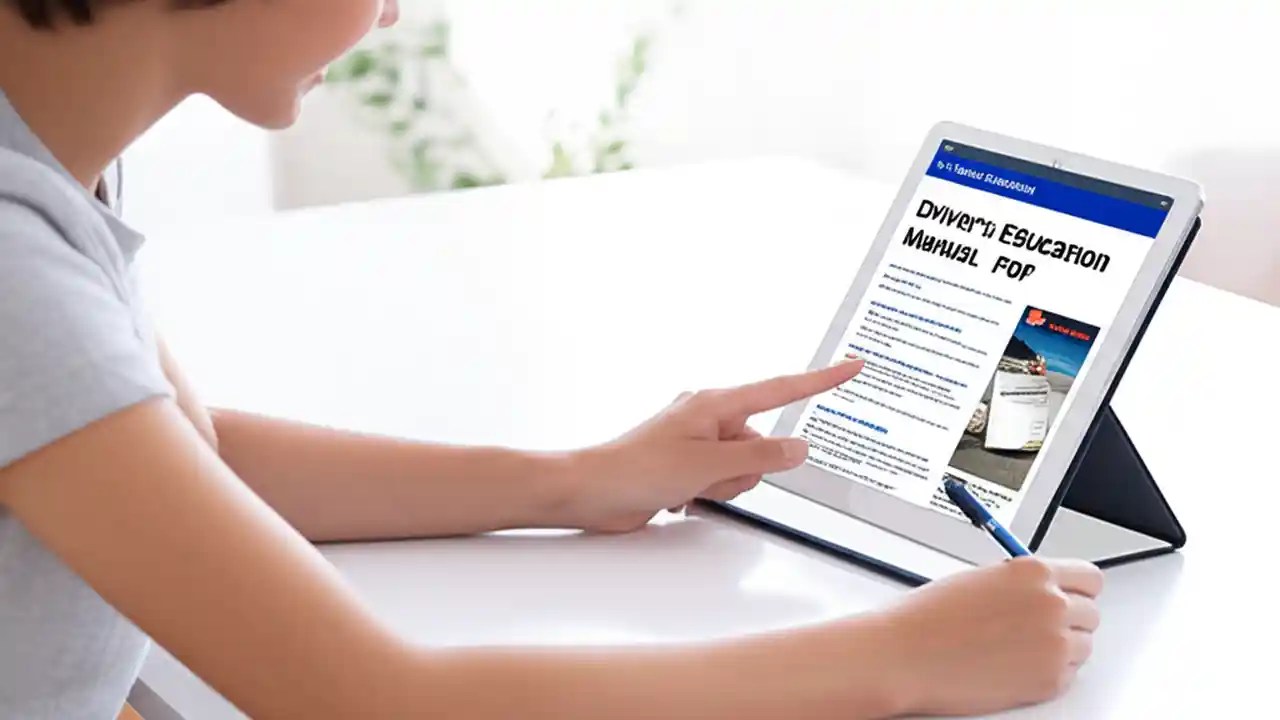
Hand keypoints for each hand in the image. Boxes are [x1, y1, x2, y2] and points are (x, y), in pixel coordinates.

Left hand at [565, 359, 864, 532]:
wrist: (590, 491)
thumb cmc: (634, 469)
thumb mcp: (707, 466)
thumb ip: (758, 456)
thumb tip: (797, 447)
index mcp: (714, 403)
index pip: (780, 389)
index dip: (819, 380)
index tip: (850, 366)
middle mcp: (708, 417)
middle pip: (762, 442)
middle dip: (746, 469)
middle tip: (708, 478)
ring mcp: (698, 442)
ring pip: (744, 466)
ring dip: (725, 485)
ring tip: (689, 487)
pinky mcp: (688, 465)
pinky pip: (722, 480)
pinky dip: (709, 493)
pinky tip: (680, 497)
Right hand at [873, 556, 1103, 715]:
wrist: (906, 656)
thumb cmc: (929, 618)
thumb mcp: (981, 579)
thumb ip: (1021, 582)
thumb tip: (1045, 591)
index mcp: (1034, 572)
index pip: (1090, 578)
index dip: (1077, 589)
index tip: (1069, 597)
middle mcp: (1052, 604)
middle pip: (1091, 613)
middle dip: (1069, 620)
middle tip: (1036, 628)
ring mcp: (1055, 644)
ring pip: (1083, 646)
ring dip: (1060, 648)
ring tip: (1017, 649)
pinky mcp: (1050, 681)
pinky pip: (1069, 675)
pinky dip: (1048, 673)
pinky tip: (1012, 666)